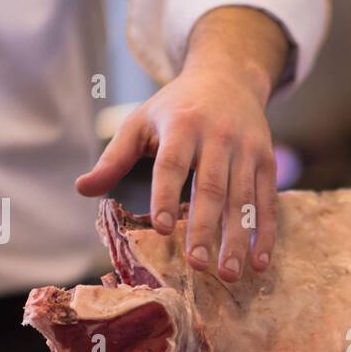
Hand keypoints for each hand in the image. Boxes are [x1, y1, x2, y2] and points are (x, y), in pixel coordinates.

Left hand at [77, 7, 288, 281]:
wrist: (229, 78)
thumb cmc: (176, 108)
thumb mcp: (141, 122)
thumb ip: (114, 158)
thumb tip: (82, 189)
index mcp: (182, 126)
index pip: (173, 165)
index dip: (167, 196)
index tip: (164, 229)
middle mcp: (218, 137)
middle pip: (212, 188)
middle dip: (206, 228)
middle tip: (198, 265)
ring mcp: (246, 150)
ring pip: (243, 200)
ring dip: (238, 239)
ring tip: (229, 273)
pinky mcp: (266, 162)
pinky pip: (268, 202)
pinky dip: (265, 234)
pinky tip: (259, 263)